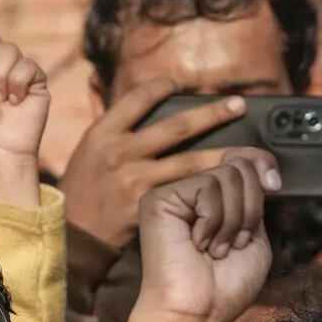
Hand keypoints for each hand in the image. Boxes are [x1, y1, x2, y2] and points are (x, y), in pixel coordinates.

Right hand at [61, 79, 246, 248]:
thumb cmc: (81, 195)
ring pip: (190, 162)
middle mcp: (119, 152)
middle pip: (177, 126)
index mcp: (103, 133)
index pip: (140, 98)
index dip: (165, 87)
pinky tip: (230, 186)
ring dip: (224, 154)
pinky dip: (211, 188)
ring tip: (250, 150)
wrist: (71, 237)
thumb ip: (116, 134)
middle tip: (240, 104)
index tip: (183, 84)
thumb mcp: (88, 154)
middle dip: (213, 113)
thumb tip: (149, 112)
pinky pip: (186, 193)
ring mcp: (134, 180)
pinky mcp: (146, 206)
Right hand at [136, 149, 279, 321]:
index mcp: (212, 199)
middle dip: (250, 208)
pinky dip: (214, 220)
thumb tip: (260, 167)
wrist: (197, 313)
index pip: (241, 158)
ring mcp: (173, 193)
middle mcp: (191, 192)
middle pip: (240, 166)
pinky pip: (206, 186)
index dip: (261, 164)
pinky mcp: (159, 198)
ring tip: (215, 249)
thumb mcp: (254, 235)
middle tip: (233, 243)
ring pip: (227, 175)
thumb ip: (255, 199)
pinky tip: (198, 244)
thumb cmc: (224, 286)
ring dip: (232, 221)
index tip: (274, 186)